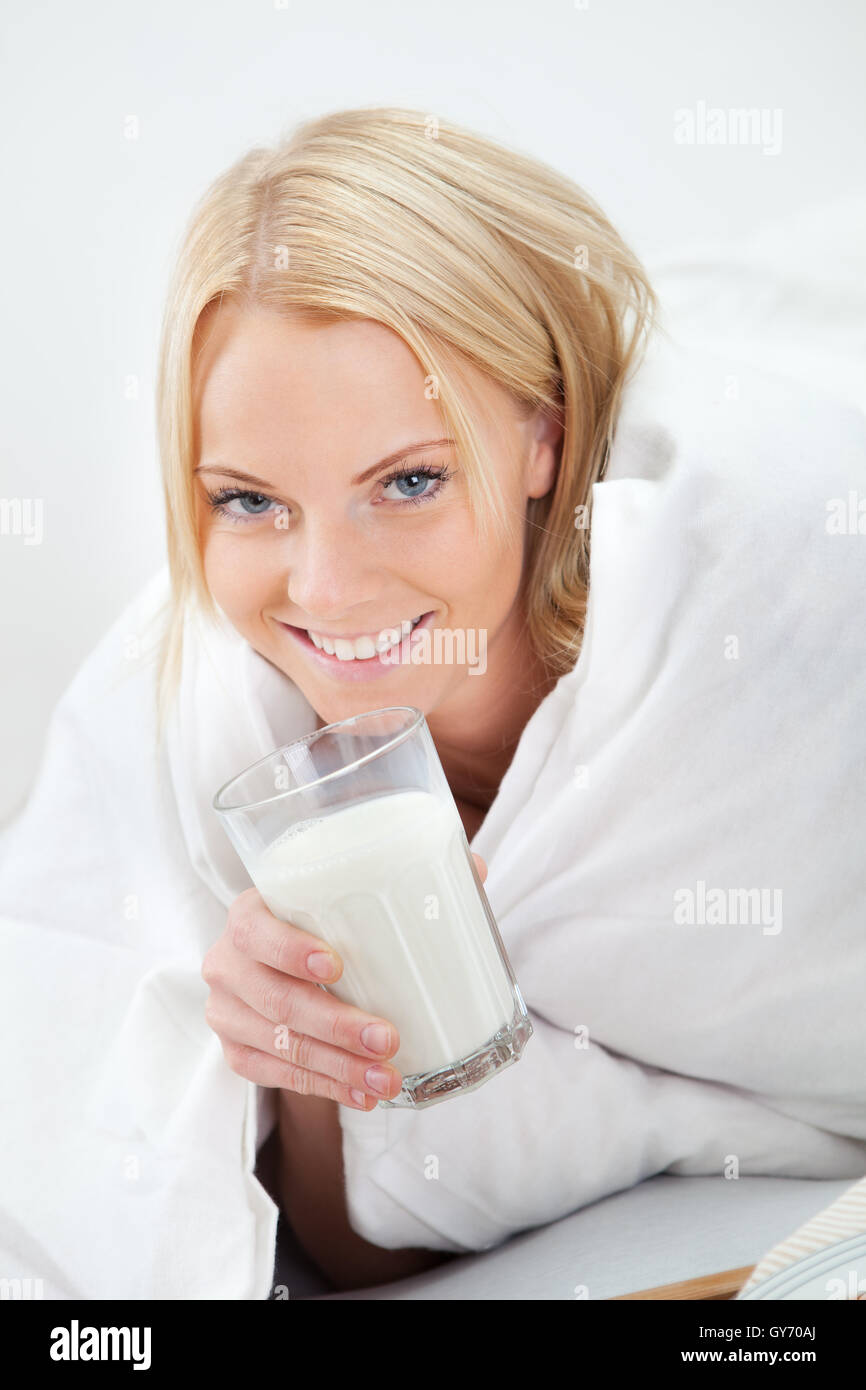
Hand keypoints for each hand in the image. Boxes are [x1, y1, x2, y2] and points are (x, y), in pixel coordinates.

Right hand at [203, 852, 487, 1109]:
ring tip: (387, 1078)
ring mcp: (227, 1011)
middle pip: (274, 998)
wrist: (284, 967)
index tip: (336, 966)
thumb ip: (407, 878)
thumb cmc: (325, 925)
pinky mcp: (236, 1051)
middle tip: (388, 1038)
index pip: (253, 929)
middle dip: (335, 1024)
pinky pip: (277, 1076)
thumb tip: (474, 868)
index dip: (289, 948)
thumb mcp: (350, 899)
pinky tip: (362, 1094)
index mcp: (250, 914)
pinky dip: (324, 1087)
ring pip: (278, 1044)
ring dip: (337, 1066)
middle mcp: (227, 962)